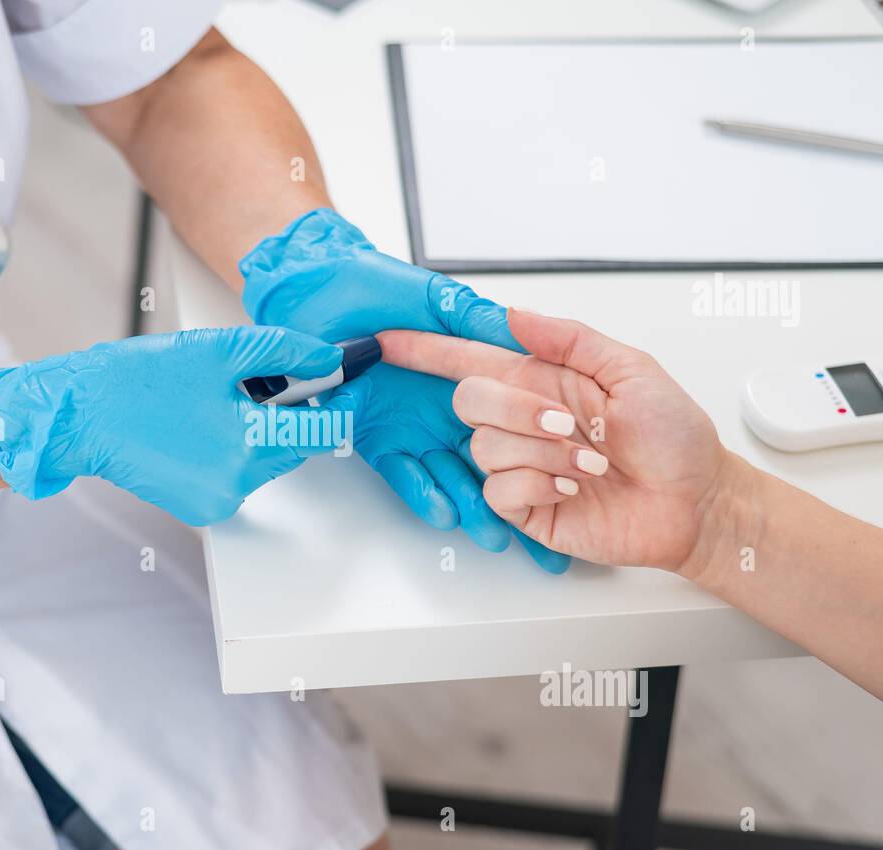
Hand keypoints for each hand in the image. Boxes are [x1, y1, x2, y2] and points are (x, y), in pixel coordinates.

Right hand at [0, 326, 355, 524]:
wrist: (82, 416)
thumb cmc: (139, 380)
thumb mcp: (220, 350)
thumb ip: (285, 352)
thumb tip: (329, 359)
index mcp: (249, 442)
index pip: (323, 431)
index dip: (337, 404)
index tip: (340, 386)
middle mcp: (239, 482)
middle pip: (293, 446)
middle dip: (286, 414)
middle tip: (254, 383)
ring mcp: (220, 501)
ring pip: (265, 461)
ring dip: (256, 433)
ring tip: (213, 404)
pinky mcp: (203, 509)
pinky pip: (237, 477)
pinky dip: (231, 453)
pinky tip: (198, 429)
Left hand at [239, 207, 535, 553]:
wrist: (302, 300)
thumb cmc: (362, 286)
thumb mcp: (430, 297)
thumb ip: (474, 317)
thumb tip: (518, 326)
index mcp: (469, 369)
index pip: (515, 403)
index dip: (545, 430)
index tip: (581, 459)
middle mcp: (447, 406)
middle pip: (496, 450)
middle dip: (525, 482)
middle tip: (546, 513)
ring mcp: (415, 428)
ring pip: (456, 474)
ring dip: (478, 503)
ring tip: (500, 530)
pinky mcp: (379, 444)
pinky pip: (406, 476)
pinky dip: (424, 494)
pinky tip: (445, 511)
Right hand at [379, 309, 727, 570]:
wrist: (695, 503)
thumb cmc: (674, 437)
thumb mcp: (631, 369)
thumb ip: (568, 339)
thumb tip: (513, 314)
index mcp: (540, 380)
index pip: (469, 357)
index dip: (425, 348)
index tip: (386, 337)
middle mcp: (522, 421)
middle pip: (467, 399)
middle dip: (512, 408)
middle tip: (563, 421)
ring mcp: (520, 465)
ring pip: (483, 447)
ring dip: (542, 452)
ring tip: (588, 463)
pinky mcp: (524, 506)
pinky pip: (496, 490)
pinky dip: (536, 483)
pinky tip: (570, 486)